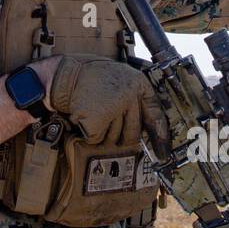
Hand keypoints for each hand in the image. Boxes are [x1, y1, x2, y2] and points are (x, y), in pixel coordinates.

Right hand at [50, 58, 170, 156]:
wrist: (65, 74)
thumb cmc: (91, 78)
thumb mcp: (120, 79)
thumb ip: (133, 98)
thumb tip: (142, 127)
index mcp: (138, 84)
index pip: (155, 114)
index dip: (160, 135)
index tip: (163, 153)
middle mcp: (129, 96)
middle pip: (133, 132)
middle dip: (123, 138)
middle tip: (109, 129)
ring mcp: (114, 109)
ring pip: (114, 137)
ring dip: (103, 132)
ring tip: (93, 112)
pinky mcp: (97, 120)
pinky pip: (97, 139)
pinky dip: (89, 133)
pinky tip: (84, 116)